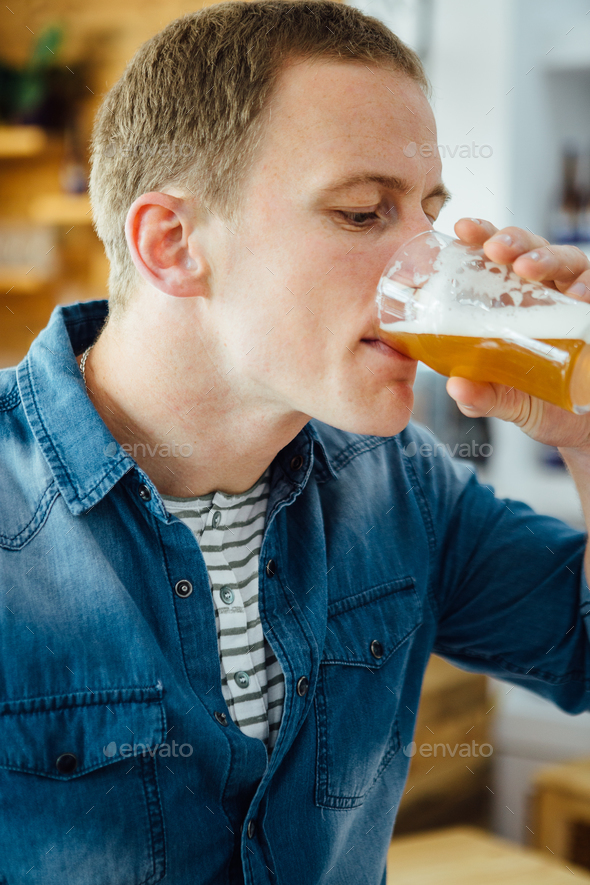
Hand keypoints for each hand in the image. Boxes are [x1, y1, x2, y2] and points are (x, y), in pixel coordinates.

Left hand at [445, 218, 589, 453]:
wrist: (582, 422)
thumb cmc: (537, 400)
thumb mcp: (505, 400)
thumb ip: (480, 396)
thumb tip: (456, 387)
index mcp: (513, 300)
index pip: (496, 258)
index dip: (481, 237)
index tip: (462, 229)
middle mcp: (546, 292)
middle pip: (532, 250)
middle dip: (514, 242)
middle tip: (496, 250)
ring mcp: (576, 301)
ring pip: (569, 262)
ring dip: (548, 258)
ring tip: (528, 268)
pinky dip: (589, 286)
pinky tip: (579, 295)